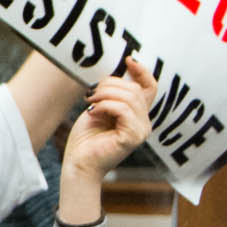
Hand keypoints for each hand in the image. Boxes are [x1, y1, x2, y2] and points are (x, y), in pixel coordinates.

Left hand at [57, 56, 155, 223]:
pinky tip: (92, 112)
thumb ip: (112, 95)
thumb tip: (118, 73)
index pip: (149, 87)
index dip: (142, 71)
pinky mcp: (133, 137)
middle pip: (134, 89)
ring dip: (105, 95)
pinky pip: (123, 110)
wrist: (78, 165)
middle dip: (109, 85)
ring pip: (129, 97)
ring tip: (90, 103)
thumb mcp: (99, 109)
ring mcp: (140, 131)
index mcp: (137, 115)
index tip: (128, 60)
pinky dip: (105, 106)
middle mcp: (143, 123)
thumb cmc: (85, 140)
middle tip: (90, 95)